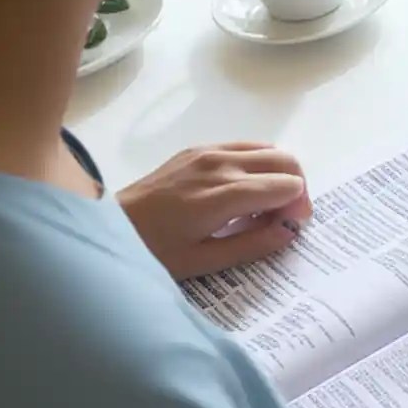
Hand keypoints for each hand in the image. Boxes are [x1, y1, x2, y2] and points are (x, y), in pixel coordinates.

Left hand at [119, 143, 312, 279]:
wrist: (110, 225)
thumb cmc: (154, 250)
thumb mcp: (203, 261)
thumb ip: (252, 245)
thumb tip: (289, 231)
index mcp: (222, 194)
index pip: (285, 186)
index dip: (297, 208)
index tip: (288, 229)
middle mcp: (220, 164)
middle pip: (285, 160)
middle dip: (297, 188)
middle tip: (285, 217)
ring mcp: (209, 151)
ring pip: (270, 149)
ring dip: (280, 174)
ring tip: (266, 204)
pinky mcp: (199, 148)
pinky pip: (246, 146)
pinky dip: (260, 164)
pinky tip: (246, 189)